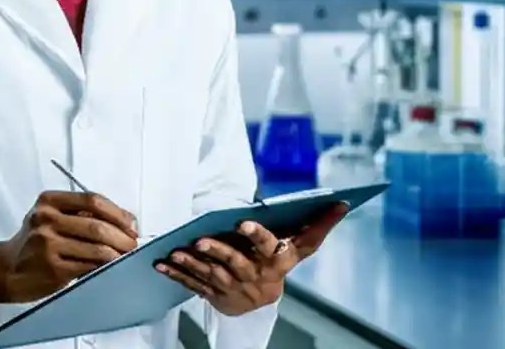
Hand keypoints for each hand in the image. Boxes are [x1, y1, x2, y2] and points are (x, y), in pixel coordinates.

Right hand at [0, 191, 138, 304]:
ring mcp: (48, 244)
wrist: (7, 269)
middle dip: (122, 236)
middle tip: (132, 243)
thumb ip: (81, 213)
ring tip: (124, 255)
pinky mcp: (53, 268)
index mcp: (48, 201)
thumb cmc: (34, 242)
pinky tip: (108, 266)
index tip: (131, 223)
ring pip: (96, 248)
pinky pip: (88, 265)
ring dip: (117, 253)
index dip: (117, 212)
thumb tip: (125, 219)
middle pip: (97, 225)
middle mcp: (46, 219)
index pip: (92, 200)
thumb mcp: (50, 217)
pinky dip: (104, 266)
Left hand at [154, 203, 348, 315]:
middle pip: (236, 263)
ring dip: (193, 263)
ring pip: (211, 275)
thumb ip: (318, 225)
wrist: (260, 301)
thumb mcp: (301, 246)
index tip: (243, 221)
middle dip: (219, 251)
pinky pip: (192, 284)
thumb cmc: (281, 261)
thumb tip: (343, 202)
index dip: (257, 235)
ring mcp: (232, 288)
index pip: (269, 246)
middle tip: (202, 239)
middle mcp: (255, 277)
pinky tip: (161, 262)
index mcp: (276, 261)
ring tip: (177, 250)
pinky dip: (176, 273)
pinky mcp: (212, 294)